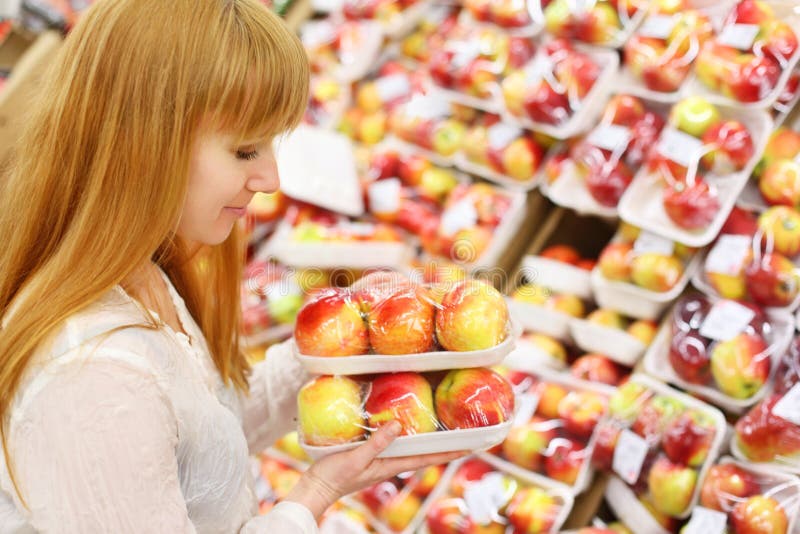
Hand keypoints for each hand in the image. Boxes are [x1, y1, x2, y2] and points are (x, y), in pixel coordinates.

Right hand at [283, 421, 466, 517]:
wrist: (317, 487)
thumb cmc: (335, 475)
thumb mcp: (356, 458)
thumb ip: (377, 443)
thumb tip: (398, 425)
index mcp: (392, 465)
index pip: (428, 458)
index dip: (450, 452)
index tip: (471, 445)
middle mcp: (391, 463)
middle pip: (425, 453)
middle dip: (445, 445)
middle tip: (466, 435)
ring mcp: (382, 461)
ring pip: (412, 449)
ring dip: (429, 441)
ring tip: (445, 430)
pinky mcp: (371, 456)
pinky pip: (396, 445)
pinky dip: (408, 437)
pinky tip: (406, 428)